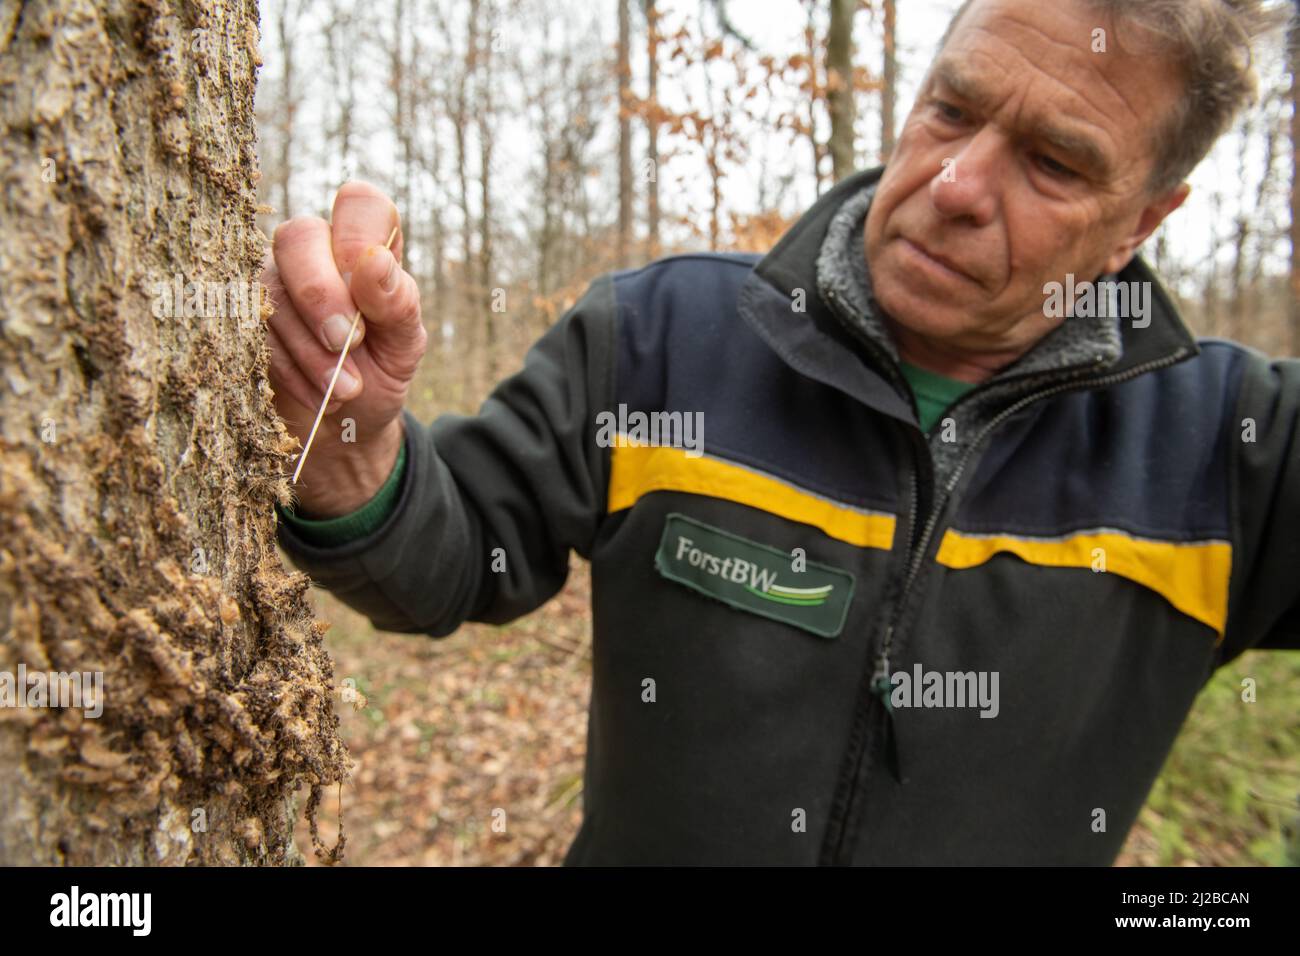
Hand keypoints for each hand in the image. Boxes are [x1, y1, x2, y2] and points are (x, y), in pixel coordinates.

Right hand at [262, 182, 427, 515]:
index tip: (370, 289)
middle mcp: (313, 251)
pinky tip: (317, 395)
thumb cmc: (379, 371)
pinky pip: (250, 332)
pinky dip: (290, 369)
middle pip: (297, 237)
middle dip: (321, 295)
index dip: (359, 238)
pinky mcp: (241, 320)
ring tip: (346, 389)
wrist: (346, 427)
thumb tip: (374, 262)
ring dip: (312, 349)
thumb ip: (399, 302)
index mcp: (362, 244)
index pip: (359, 203)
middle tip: (348, 344)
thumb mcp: (405, 344)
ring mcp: (271, 282)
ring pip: (272, 292)